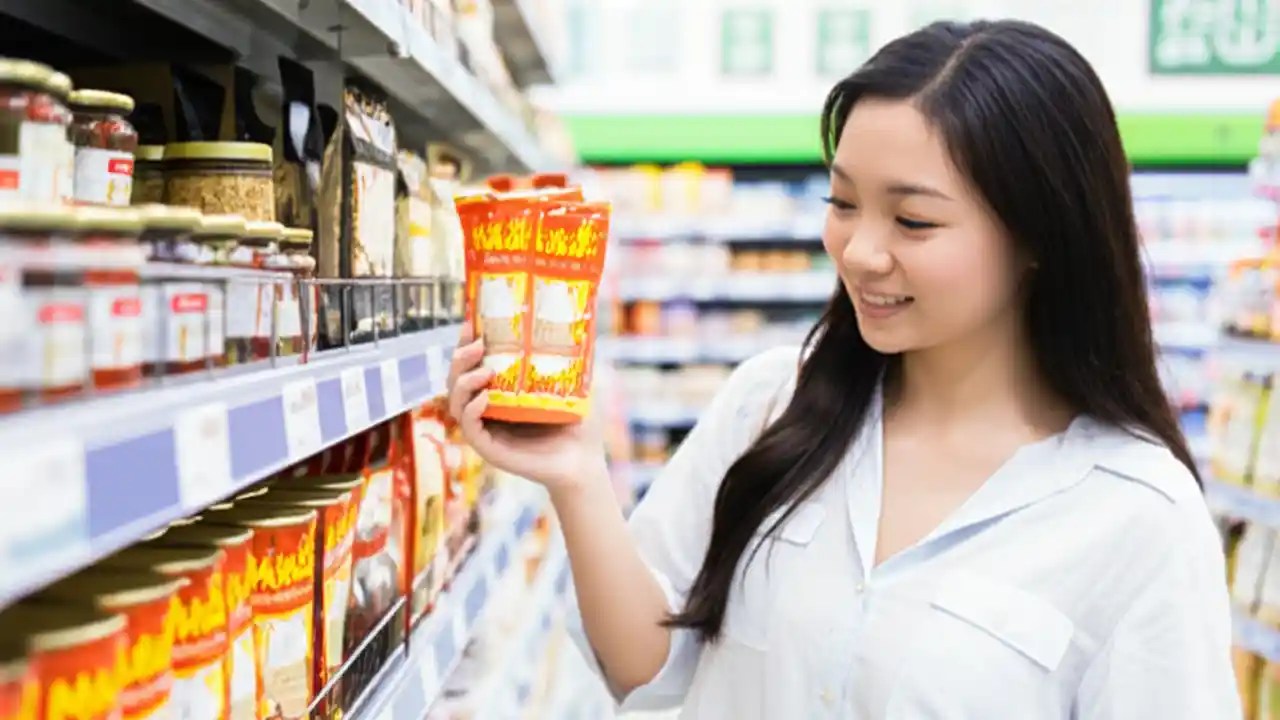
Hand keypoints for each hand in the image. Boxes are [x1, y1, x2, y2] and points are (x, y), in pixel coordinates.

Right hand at [446, 325, 608, 491]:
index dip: (467, 343)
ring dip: (464, 382)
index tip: (473, 322)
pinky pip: (469, 427)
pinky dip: (471, 411)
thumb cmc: (578, 424)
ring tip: (485, 371)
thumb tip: (576, 327)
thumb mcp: (574, 385)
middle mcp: (487, 408)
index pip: (473, 363)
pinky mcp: (489, 449)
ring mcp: (486, 428)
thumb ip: (570, 361)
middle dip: (460, 358)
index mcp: (500, 390)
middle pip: (456, 379)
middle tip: (477, 343)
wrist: (584, 461)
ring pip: (455, 401)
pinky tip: (485, 399)